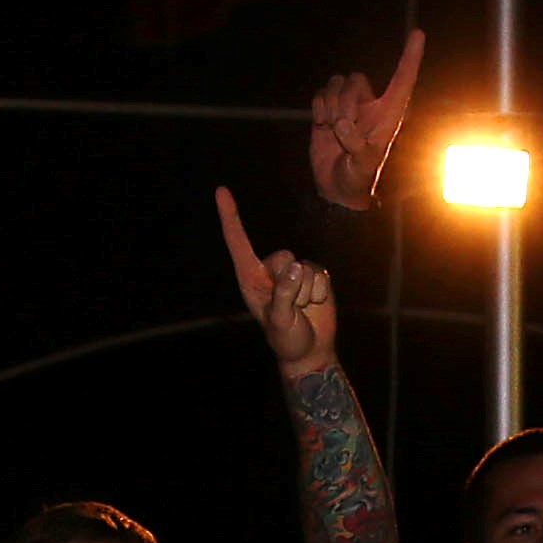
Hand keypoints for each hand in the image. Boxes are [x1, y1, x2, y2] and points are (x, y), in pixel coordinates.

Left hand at [218, 188, 340, 380]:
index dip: (230, 216)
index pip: (238, 242)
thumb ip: (284, 294)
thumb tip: (296, 268)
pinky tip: (315, 304)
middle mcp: (269, 271)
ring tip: (302, 310)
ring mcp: (293, 272)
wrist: (312, 352)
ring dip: (306, 292)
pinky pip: (320, 272)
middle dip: (291, 285)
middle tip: (291, 309)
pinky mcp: (314, 275)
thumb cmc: (287, 339)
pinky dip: (320, 291)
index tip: (221, 191)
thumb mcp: (280, 321)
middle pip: (283, 258)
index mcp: (250, 278)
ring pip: (303, 267)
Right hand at [310, 29, 422, 211]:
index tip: (418, 33)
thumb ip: (357, 147)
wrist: (335, 186)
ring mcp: (348, 105)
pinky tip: (322, 126)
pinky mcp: (327, 109)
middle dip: (345, 101)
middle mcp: (369, 105)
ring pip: (337, 82)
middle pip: (356, 80)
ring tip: (332, 129)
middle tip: (342, 127)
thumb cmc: (357, 178)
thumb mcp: (363, 167)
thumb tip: (344, 124)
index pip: (402, 80)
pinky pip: (320, 93)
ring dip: (330, 105)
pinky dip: (318, 108)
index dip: (410, 57)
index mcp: (388, 115)